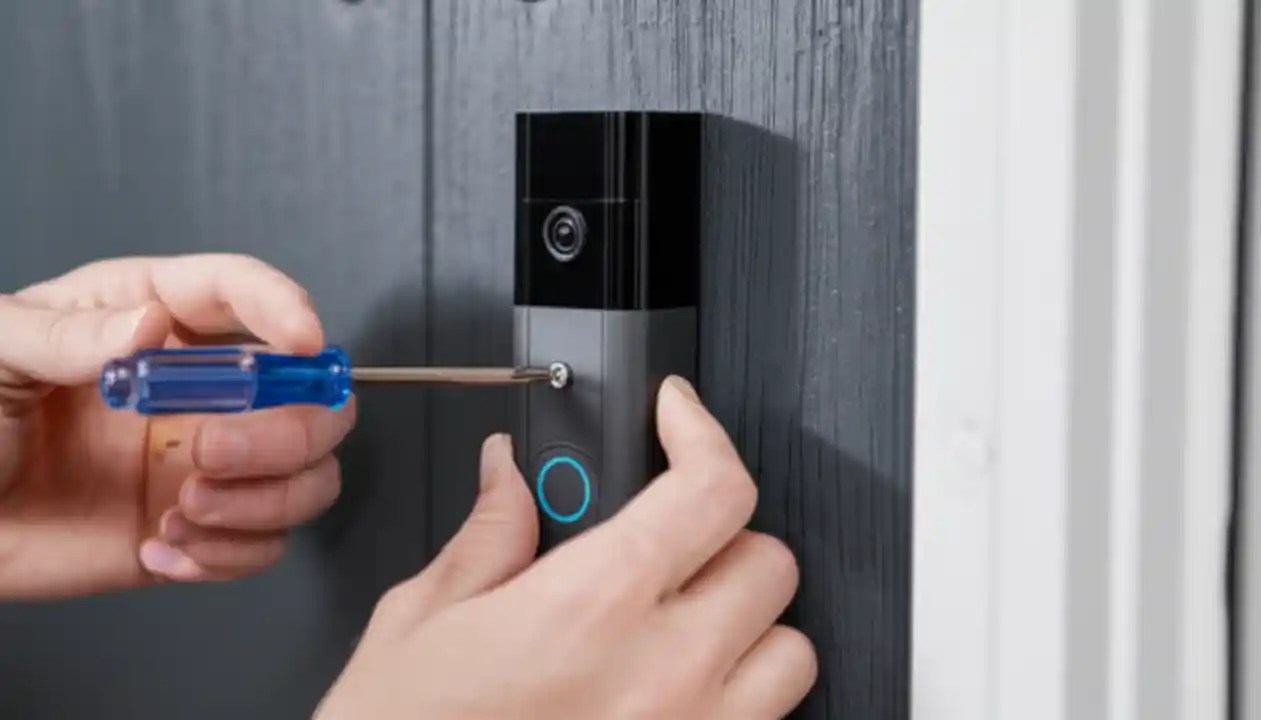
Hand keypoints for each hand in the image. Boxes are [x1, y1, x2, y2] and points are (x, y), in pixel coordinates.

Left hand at [0, 254, 355, 598]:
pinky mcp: (201, 528)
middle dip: (286, 433)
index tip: (303, 342)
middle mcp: (201, 390)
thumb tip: (148, 325)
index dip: (286, 308)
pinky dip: (229, 555)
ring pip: (310, 476)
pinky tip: (162, 549)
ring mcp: (208, 463)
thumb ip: (67, 334)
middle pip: (312, 398)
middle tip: (210, 452)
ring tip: (181, 512)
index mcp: (153, 321)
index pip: (242, 293)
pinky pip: (265, 545)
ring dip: (263, 503)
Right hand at [315, 377, 815, 718]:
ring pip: (790, 651)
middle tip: (666, 535)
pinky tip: (676, 689)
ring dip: (749, 624)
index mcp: (593, 607)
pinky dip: (739, 695)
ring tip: (682, 622)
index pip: (711, 488)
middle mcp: (664, 673)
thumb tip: (507, 476)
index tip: (679, 417)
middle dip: (722, 533)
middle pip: (769, 561)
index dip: (703, 431)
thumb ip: (486, 538)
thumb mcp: (419, 626)